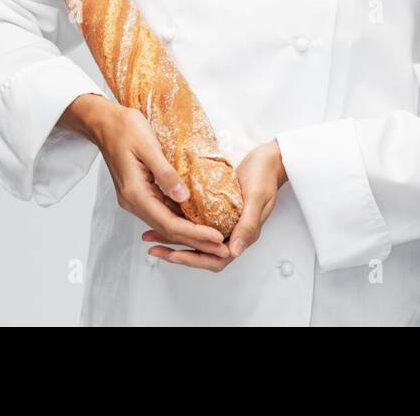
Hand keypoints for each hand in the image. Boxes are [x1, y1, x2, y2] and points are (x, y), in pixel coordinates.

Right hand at [84, 99, 231, 257]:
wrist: (104, 123)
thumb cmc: (125, 129)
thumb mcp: (148, 146)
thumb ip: (166, 173)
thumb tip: (184, 197)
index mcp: (134, 193)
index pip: (168, 222)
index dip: (194, 233)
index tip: (217, 238)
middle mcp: (133, 202)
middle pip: (167, 229)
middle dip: (196, 241)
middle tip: (223, 250)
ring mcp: (135, 199)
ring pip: (165, 223)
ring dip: (190, 233)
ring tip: (215, 240)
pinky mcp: (140, 193)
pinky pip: (162, 211)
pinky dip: (180, 219)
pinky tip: (197, 222)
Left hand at [142, 139, 287, 271]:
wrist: (269, 159)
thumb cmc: (265, 176)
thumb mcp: (257, 197)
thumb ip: (248, 225)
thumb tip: (234, 251)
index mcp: (242, 236)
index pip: (215, 259)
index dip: (193, 259)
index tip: (173, 254)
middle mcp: (231, 233)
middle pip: (201, 253)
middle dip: (176, 253)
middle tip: (153, 249)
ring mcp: (223, 222)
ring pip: (195, 239)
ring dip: (173, 240)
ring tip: (150, 237)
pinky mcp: (216, 210)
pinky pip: (195, 223)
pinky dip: (178, 223)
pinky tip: (162, 217)